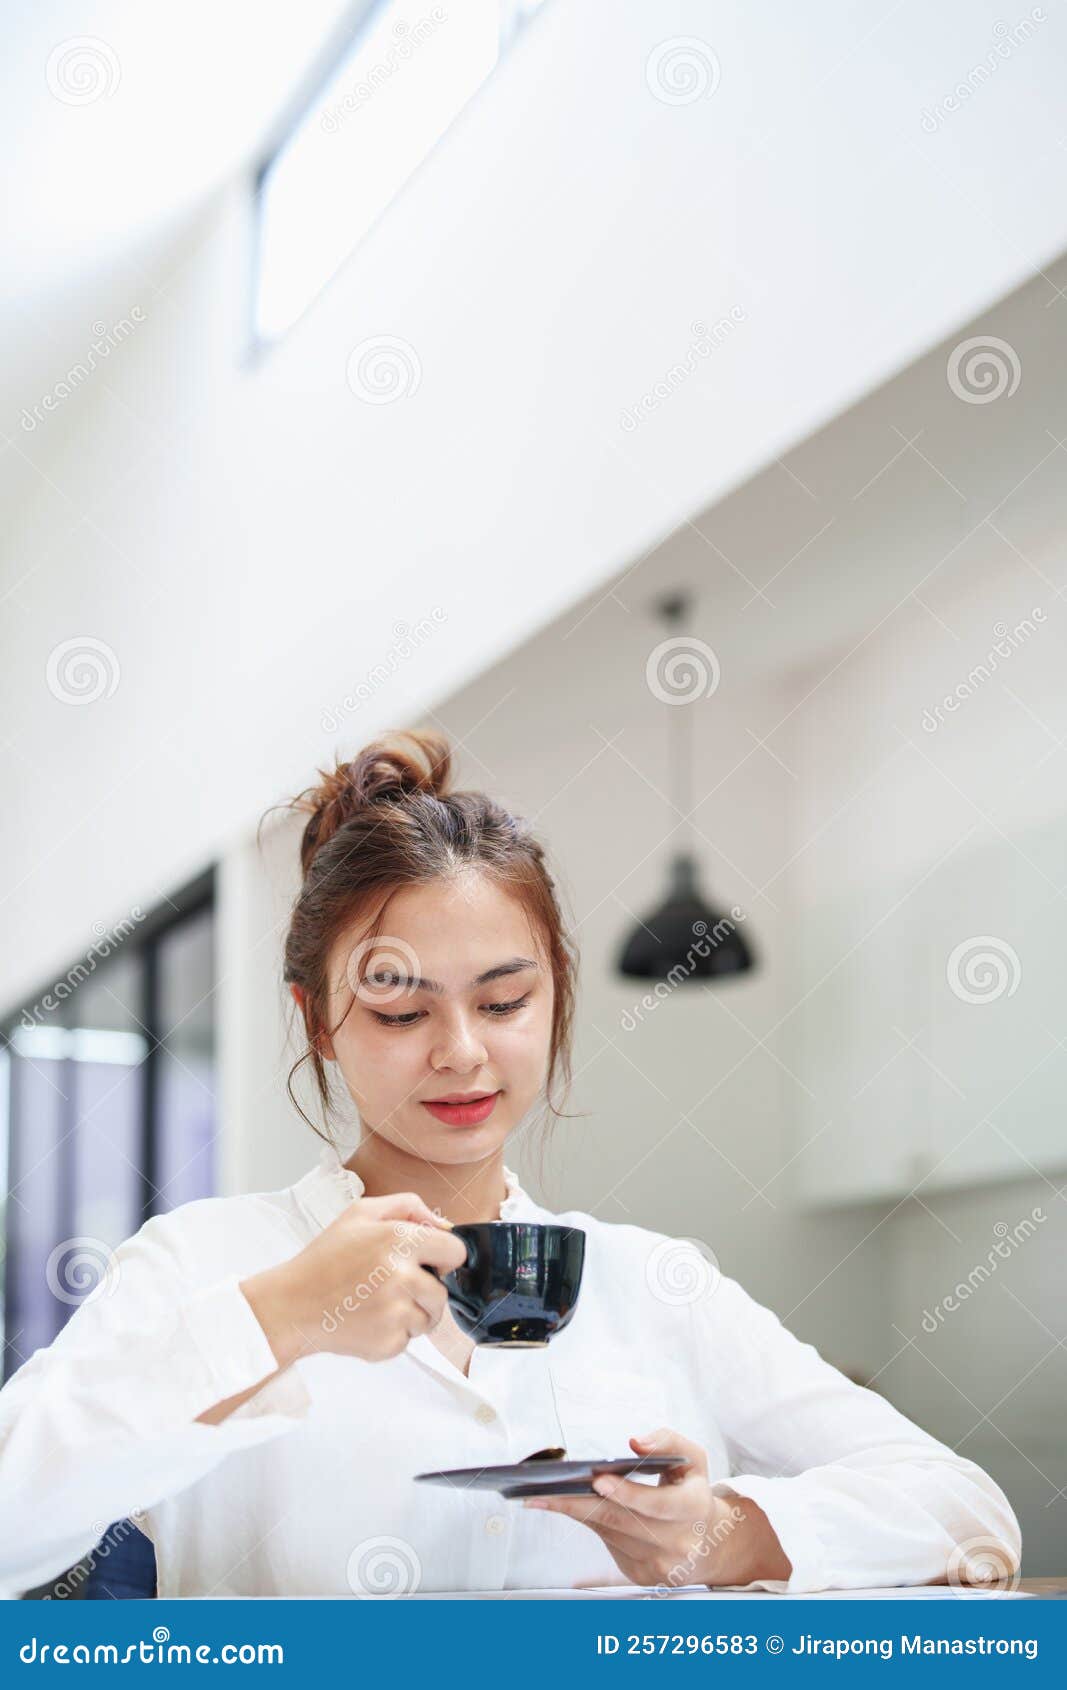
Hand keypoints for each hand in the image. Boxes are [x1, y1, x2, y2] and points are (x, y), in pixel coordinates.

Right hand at [241, 1191, 466, 1367]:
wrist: (292, 1305)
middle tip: (392, 1284)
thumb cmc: (326, 1259)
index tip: (426, 1261)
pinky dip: (393, 1333)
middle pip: (443, 1291)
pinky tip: (368, 1319)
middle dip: (425, 1289)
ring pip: (429, 1319)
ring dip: (411, 1313)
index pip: (456, 1252)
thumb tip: (444, 1224)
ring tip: (377, 1302)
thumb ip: (407, 1206)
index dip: (442, 1256)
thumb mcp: (360, 1213)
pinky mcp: (388, 1343)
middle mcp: (402, 1276)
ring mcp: (396, 1313)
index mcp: (399, 1240)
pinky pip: (409, 1340)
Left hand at [523, 1426, 748, 1589]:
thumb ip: (668, 1441)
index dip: (628, 1493)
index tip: (598, 1480)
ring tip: (542, 1496)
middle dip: (581, 1504)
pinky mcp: (640, 1573)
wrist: (706, 1542)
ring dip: (574, 1513)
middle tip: (547, 1491)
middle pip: (622, 1522)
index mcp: (694, 1509)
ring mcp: (658, 1563)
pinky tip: (563, 1507)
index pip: (658, 1503)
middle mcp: (677, 1542)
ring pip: (608, 1533)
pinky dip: (585, 1522)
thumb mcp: (693, 1459)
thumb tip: (637, 1443)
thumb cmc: (692, 1493)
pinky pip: (606, 1543)